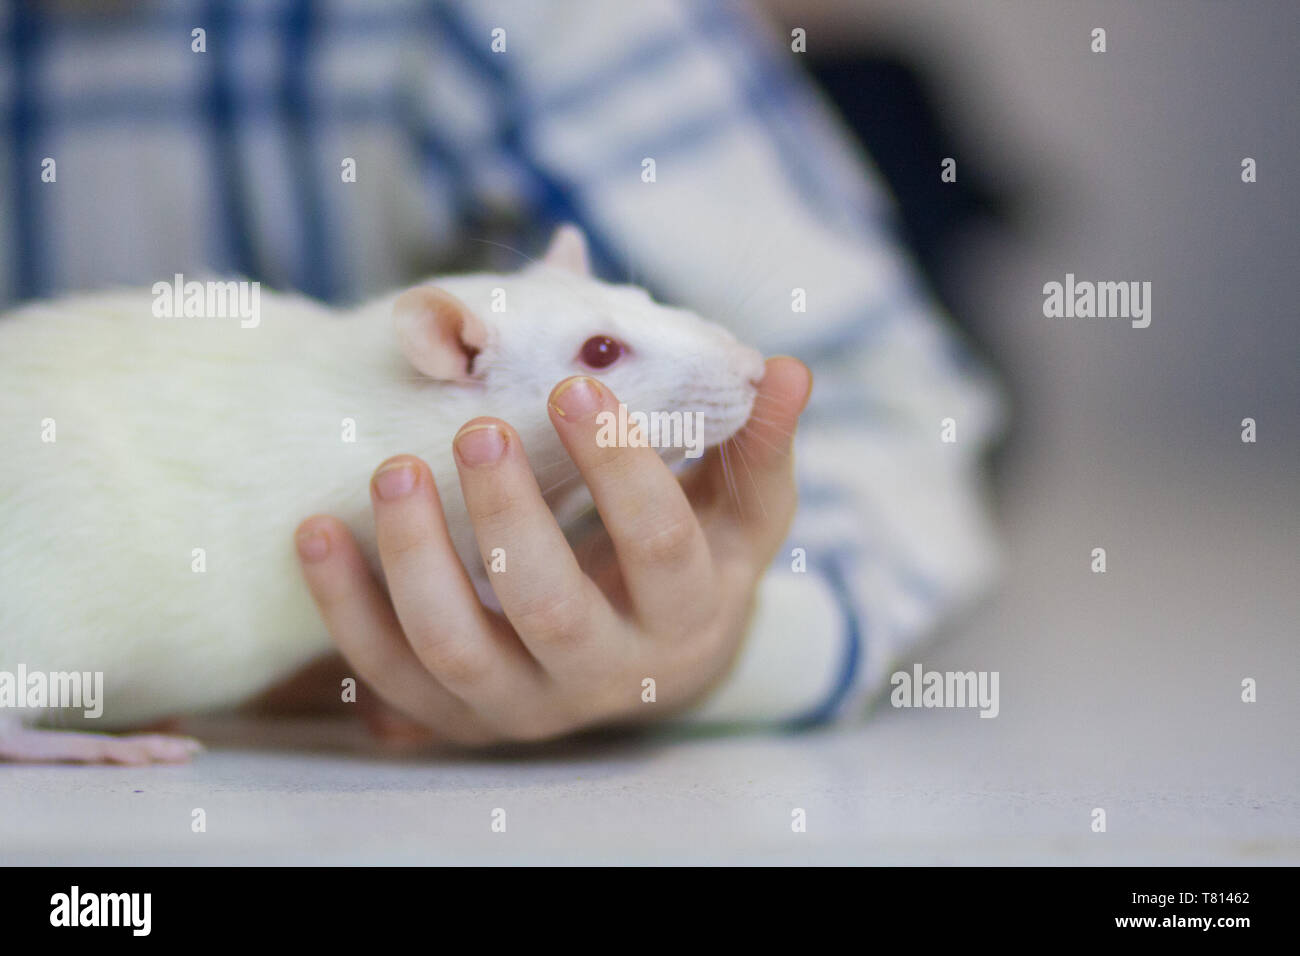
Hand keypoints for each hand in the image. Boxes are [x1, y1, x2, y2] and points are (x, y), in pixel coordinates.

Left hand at [293, 357, 811, 745]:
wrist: (643, 662)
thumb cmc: (692, 561)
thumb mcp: (737, 510)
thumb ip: (757, 442)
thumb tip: (786, 368)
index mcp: (686, 615)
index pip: (661, 550)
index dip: (622, 470)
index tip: (576, 384)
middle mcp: (607, 674)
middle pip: (553, 613)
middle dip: (510, 521)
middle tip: (477, 429)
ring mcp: (525, 703)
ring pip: (460, 652)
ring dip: (416, 563)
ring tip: (392, 470)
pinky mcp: (455, 714)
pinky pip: (390, 674)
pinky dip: (346, 608)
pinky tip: (317, 531)